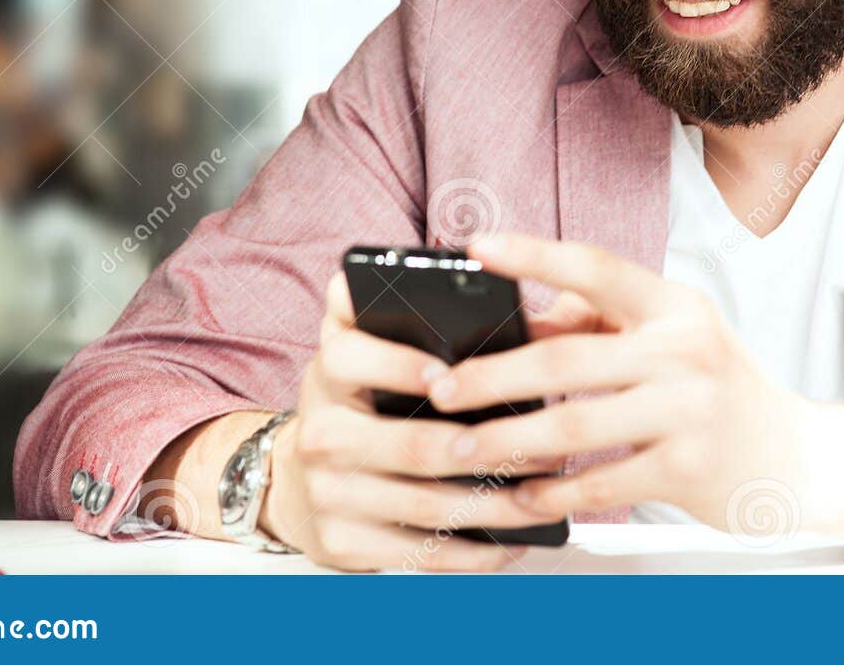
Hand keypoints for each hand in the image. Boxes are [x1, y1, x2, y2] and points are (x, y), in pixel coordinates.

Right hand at [260, 269, 562, 571]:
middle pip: (413, 444)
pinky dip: (472, 553)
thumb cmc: (357, 406)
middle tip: (547, 446)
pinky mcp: (341, 542)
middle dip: (489, 449)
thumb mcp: (364, 350)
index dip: (399, 366)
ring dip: (495, 506)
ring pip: (426, 504)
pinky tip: (510, 541)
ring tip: (543, 496)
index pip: (352, 359)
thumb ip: (402, 314)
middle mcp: (321, 432)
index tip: (446, 375)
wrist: (296, 481)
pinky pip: (418, 553)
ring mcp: (328, 492)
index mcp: (331, 373)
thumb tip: (481, 290)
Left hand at [422, 233, 816, 537]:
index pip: (597, 267)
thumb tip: (518, 319)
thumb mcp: (670, 341)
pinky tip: (522, 496)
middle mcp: (685, 350)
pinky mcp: (688, 468)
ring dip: (506, 440)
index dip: (534, 253)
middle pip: (566, 355)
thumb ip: (598, 326)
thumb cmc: (720, 392)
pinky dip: (552, 493)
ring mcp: (689, 410)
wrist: (797, 459)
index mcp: (674, 306)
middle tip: (441, 389)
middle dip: (490, 376)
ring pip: (573, 424)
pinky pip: (600, 483)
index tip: (479, 247)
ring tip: (464, 450)